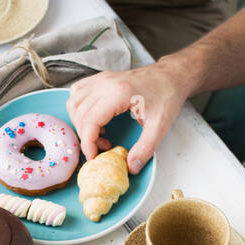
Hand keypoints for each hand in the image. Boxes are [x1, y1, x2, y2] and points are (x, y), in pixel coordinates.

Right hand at [66, 62, 189, 173]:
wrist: (171, 76)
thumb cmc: (167, 96)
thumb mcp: (160, 126)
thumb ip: (145, 149)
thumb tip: (131, 167)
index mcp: (119, 93)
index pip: (89, 120)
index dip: (87, 143)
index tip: (93, 157)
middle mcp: (105, 83)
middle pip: (79, 113)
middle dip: (86, 136)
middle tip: (102, 147)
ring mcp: (101, 79)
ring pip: (74, 102)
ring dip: (81, 123)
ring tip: (99, 134)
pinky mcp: (101, 78)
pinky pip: (78, 93)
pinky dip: (80, 109)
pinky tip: (95, 119)